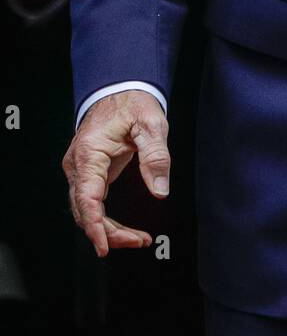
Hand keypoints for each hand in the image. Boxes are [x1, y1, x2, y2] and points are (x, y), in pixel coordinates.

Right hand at [62, 90, 170, 257]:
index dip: (95, 226)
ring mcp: (80, 170)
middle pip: (85, 211)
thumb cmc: (133, 103)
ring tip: (138, 238)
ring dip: (108, 229)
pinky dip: (106, 220)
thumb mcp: (151, 124)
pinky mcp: (87, 173)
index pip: (87, 198)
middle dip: (109, 233)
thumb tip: (160, 191)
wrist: (119, 89)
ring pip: (86, 211)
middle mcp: (78, 165)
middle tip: (140, 241)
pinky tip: (126, 229)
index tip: (104, 247)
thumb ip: (156, 156)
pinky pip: (92, 204)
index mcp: (89, 153)